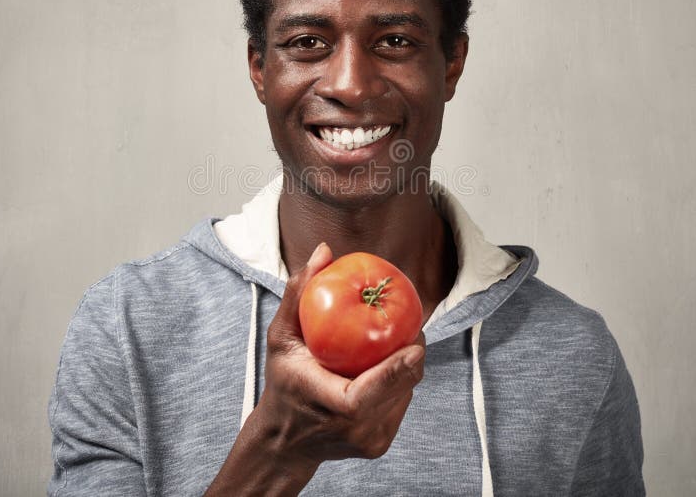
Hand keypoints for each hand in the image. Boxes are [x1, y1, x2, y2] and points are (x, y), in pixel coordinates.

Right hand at [252, 242, 425, 464]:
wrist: (284, 441)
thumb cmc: (282, 382)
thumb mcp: (280, 337)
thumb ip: (298, 294)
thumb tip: (324, 250)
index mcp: (329, 407)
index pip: (366, 396)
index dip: (395, 372)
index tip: (415, 344)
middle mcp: (355, 430)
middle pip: (399, 390)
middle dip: (412, 355)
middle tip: (412, 323)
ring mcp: (371, 441)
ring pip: (405, 395)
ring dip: (407, 366)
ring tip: (400, 338)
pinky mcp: (381, 445)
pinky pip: (401, 404)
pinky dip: (399, 381)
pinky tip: (390, 362)